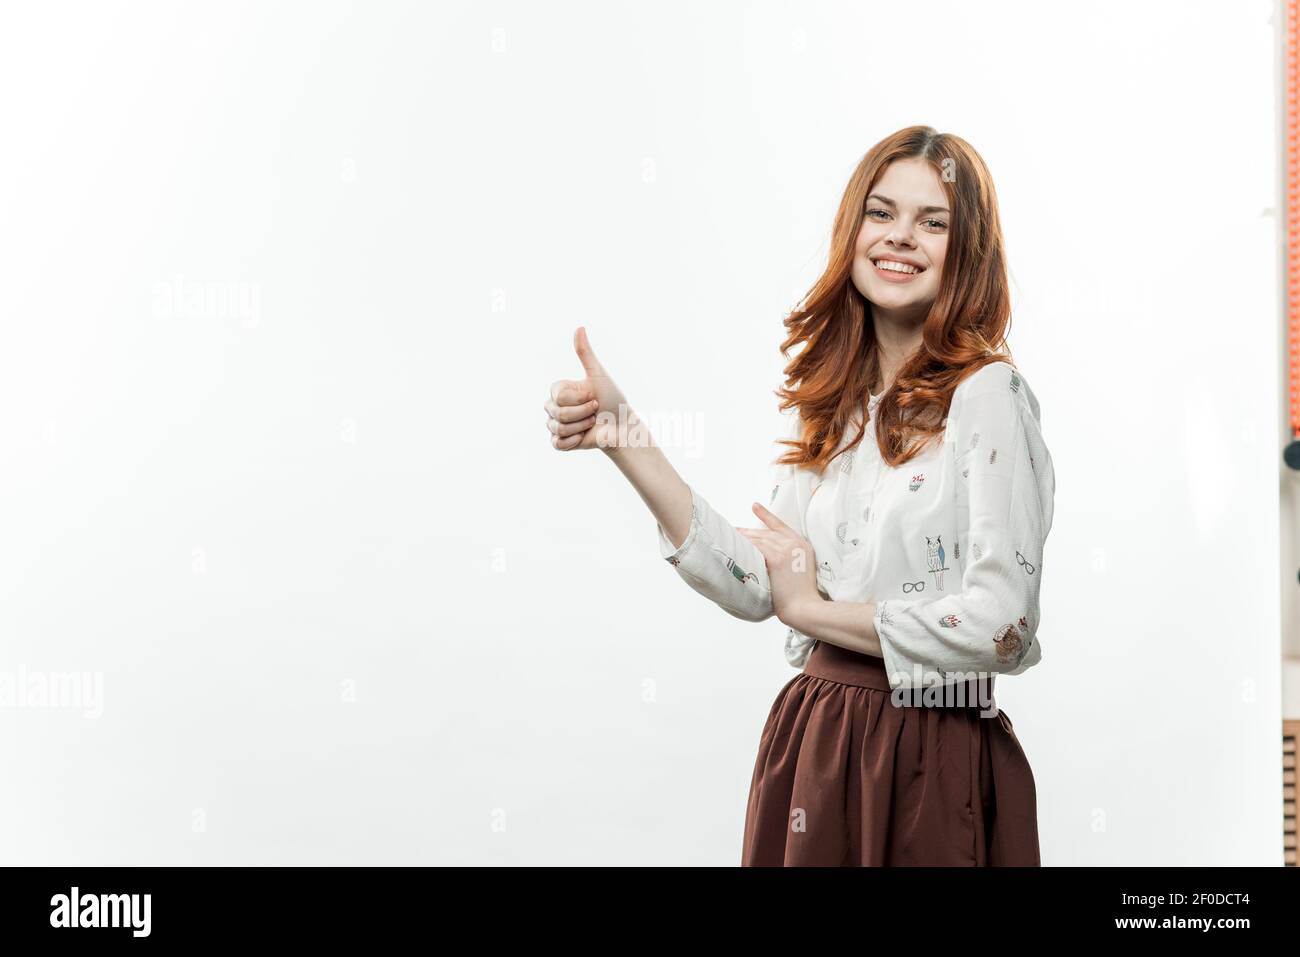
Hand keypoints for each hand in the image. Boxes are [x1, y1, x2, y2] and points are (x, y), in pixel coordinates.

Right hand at [543, 326, 645, 452]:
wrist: (621, 427)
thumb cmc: (612, 399)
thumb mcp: (599, 375)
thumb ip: (585, 354)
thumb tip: (579, 327)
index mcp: (559, 390)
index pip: (558, 396)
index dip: (579, 399)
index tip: (593, 397)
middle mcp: (554, 406)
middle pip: (557, 412)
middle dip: (582, 413)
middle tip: (594, 411)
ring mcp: (555, 425)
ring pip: (558, 428)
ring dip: (582, 427)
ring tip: (591, 423)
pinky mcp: (559, 443)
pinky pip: (558, 443)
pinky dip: (575, 441)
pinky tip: (584, 436)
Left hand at [736, 502, 821, 625]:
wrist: (805, 607)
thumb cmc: (802, 597)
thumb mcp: (802, 570)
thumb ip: (790, 559)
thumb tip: (770, 558)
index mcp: (803, 545)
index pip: (781, 525)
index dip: (766, 515)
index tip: (755, 506)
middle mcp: (795, 543)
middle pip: (767, 532)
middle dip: (749, 531)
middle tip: (734, 529)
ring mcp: (786, 550)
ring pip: (759, 539)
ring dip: (743, 538)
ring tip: (730, 536)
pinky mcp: (777, 558)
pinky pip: (756, 548)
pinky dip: (745, 547)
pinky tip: (735, 546)